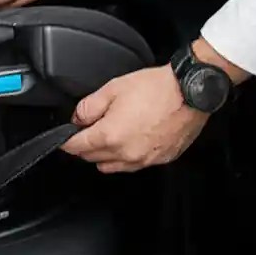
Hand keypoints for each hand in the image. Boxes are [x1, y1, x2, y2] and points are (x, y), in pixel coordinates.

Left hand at [60, 65, 210, 172]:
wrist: (190, 92)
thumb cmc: (157, 88)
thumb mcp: (113, 88)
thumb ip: (88, 106)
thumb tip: (77, 118)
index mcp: (110, 136)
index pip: (77, 147)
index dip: (67, 141)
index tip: (65, 138)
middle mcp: (126, 153)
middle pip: (92, 158)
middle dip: (85, 146)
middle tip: (89, 130)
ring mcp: (144, 159)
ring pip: (112, 166)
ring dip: (105, 155)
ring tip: (111, 134)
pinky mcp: (160, 159)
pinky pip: (135, 165)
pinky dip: (127, 156)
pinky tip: (131, 139)